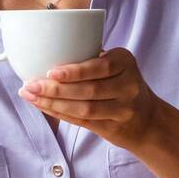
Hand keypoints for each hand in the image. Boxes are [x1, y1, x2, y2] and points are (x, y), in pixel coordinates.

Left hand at [18, 47, 158, 149]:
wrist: (148, 120)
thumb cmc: (121, 85)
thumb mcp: (117, 66)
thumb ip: (91, 58)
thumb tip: (46, 48)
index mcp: (126, 62)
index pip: (100, 66)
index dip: (75, 71)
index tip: (50, 71)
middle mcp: (129, 86)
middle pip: (89, 90)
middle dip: (56, 89)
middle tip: (30, 85)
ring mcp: (123, 110)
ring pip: (84, 109)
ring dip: (53, 103)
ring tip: (30, 96)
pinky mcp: (114, 129)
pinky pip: (83, 122)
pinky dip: (60, 114)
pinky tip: (44, 107)